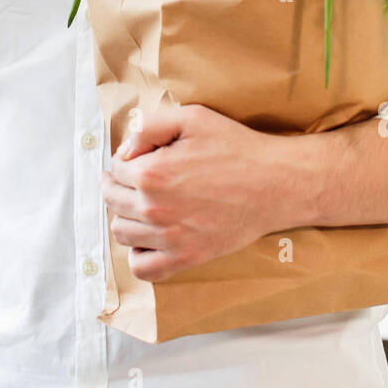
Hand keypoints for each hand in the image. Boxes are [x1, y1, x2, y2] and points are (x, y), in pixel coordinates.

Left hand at [99, 103, 306, 282]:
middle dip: (116, 186)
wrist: (274, 183)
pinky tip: (147, 239)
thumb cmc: (236, 148)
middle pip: (113, 200)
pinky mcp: (186, 258)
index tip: (134, 159)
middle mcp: (154, 208)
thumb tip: (124, 150)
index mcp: (152, 173)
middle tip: (127, 180)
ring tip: (137, 206)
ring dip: (124, 216)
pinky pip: (143, 268)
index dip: (123, 160)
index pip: (116, 168)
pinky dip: (137, 255)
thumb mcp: (192, 118)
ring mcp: (169, 237)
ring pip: (121, 232)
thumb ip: (149, 127)